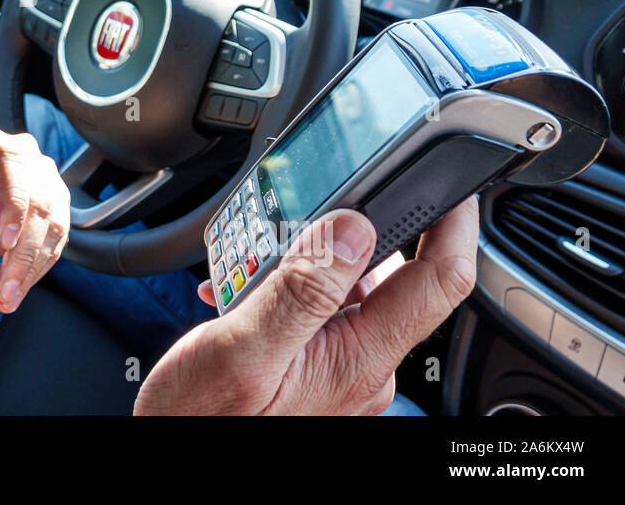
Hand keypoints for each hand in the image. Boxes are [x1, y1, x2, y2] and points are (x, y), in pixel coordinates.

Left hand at [0, 127, 70, 313]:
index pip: (14, 173)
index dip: (14, 210)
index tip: (3, 246)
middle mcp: (28, 157)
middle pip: (39, 203)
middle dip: (23, 253)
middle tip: (5, 289)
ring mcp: (48, 180)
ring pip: (53, 224)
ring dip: (33, 266)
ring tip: (11, 296)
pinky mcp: (57, 206)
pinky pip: (56, 239)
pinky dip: (39, 266)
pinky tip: (21, 285)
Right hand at [134, 197, 478, 414]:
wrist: (172, 448)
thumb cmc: (199, 419)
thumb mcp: (241, 348)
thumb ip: (301, 289)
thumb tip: (353, 229)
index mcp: (357, 359)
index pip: (438, 281)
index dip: (453, 222)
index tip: (449, 177)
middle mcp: (360, 363)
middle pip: (391, 273)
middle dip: (348, 229)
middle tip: (297, 209)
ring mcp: (339, 365)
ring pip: (346, 284)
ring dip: (303, 256)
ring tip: (249, 258)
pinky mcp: (315, 365)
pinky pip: (318, 307)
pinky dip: (283, 283)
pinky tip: (241, 287)